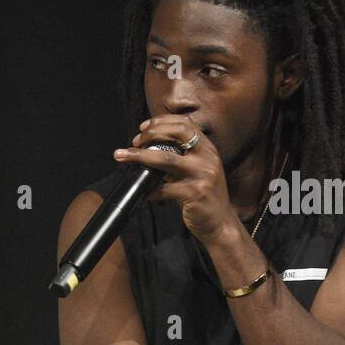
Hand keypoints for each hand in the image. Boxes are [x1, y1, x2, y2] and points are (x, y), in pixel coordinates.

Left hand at [113, 115, 236, 244]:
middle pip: (177, 133)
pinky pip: (164, 188)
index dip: (162, 121)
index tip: (144, 127)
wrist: (220, 223)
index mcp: (208, 149)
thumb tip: (151, 151)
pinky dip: (149, 190)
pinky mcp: (194, 193)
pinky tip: (142, 192)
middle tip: (135, 141)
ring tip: (124, 156)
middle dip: (152, 132)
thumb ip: (181, 159)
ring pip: (166, 159)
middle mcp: (208, 158)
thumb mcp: (198, 171)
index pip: (185, 123)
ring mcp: (203, 175)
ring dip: (140, 156)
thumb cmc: (205, 197)